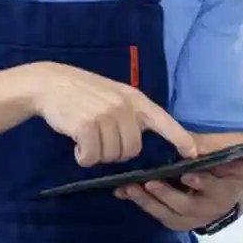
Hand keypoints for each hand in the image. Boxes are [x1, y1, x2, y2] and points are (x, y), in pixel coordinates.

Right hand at [16, 61, 196, 166]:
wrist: (50, 84)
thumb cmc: (82, 92)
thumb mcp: (113, 95)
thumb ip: (129, 114)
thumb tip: (139, 144)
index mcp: (135, 99)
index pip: (164, 121)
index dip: (180, 139)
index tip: (193, 154)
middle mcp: (125, 107)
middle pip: (132, 150)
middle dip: (115, 151)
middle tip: (99, 137)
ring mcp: (107, 115)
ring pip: (112, 156)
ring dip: (97, 154)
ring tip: (85, 136)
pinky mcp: (88, 126)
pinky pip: (91, 158)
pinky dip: (83, 157)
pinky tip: (76, 143)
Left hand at [114, 142, 242, 230]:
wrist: (224, 186)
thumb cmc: (235, 168)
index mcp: (225, 193)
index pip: (214, 189)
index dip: (202, 183)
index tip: (189, 174)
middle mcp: (205, 209)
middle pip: (185, 205)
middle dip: (167, 194)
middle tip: (149, 181)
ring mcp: (186, 215)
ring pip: (165, 211)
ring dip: (147, 200)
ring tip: (131, 187)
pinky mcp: (171, 216)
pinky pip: (153, 212)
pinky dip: (138, 202)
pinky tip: (121, 191)